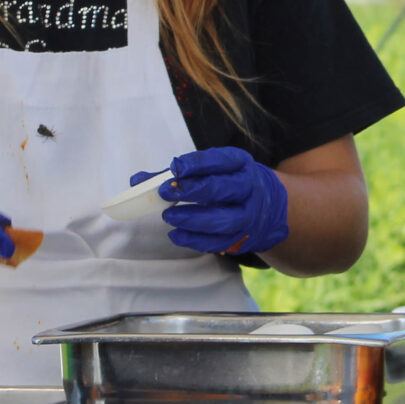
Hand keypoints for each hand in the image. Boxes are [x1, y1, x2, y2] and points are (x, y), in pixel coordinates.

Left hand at [146, 147, 288, 256]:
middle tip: (165, 193)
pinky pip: (220, 242)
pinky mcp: (244, 236)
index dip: (195, 164)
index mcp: (239, 163)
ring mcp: (248, 214)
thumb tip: (137, 180)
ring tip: (169, 217)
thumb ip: (173, 174)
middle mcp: (248, 187)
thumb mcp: (210, 168)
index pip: (219, 161)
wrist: (267, 205)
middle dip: (192, 191)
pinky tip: (177, 235)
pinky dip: (196, 240)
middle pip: (222, 190)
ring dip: (192, 220)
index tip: (174, 168)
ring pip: (222, 220)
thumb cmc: (228, 181)